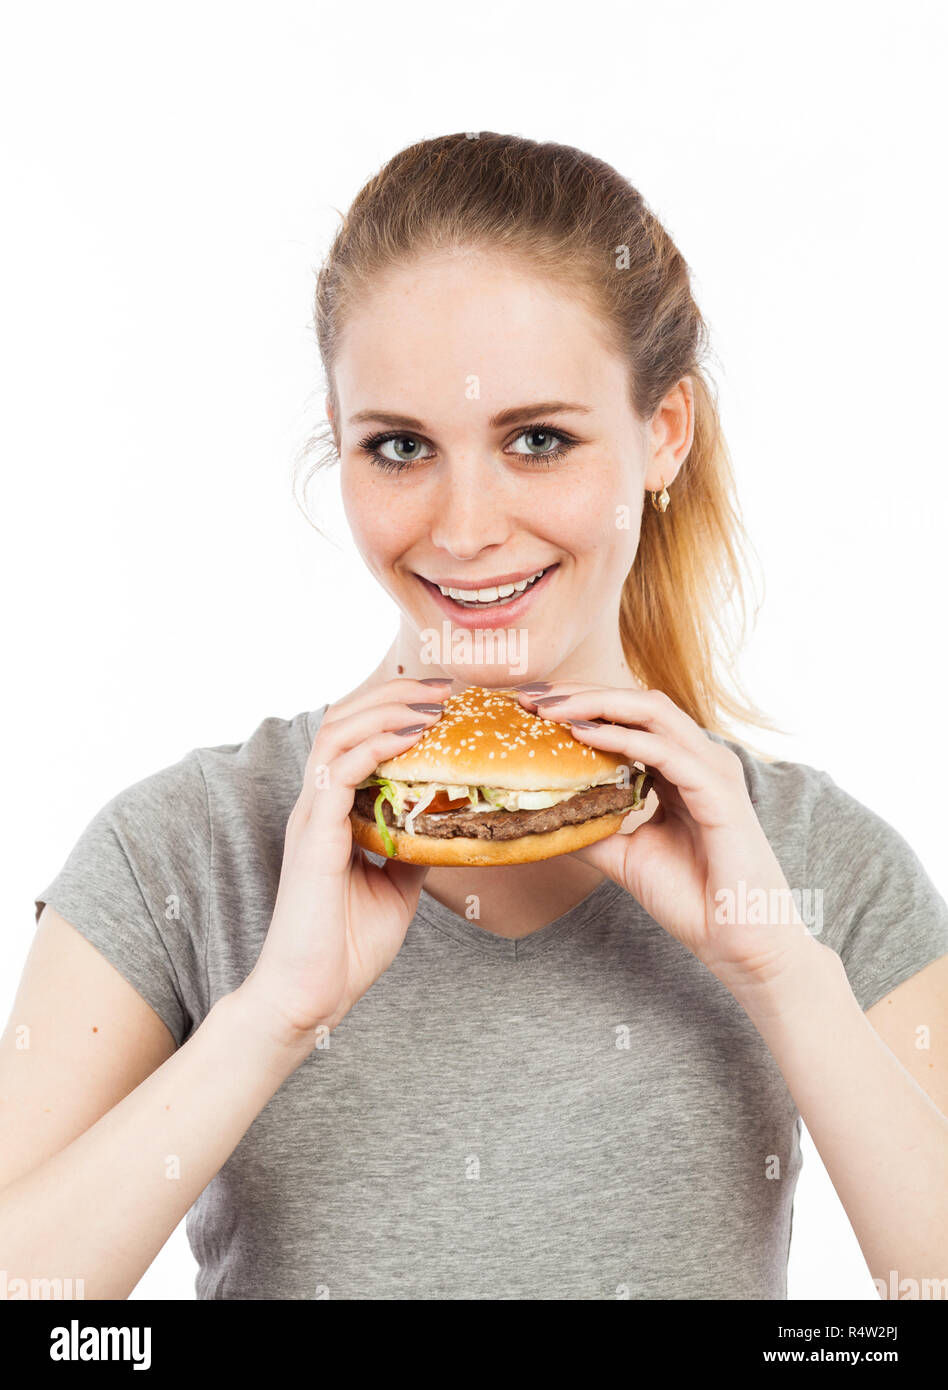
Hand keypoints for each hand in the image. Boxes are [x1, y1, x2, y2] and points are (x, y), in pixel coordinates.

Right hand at [238, 677, 450, 1050]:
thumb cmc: (346, 949)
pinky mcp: (314, 836)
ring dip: (387, 711)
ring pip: (338, 733)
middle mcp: (317, 806)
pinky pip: (340, 771)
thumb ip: (411, 849)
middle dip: (394, 696)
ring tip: (432, 705)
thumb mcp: (397, 888)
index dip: (393, 712)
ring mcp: (312, 817)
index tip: (442, 702)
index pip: (355, 739)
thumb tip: (445, 823)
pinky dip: (376, 745)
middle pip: (343, 721)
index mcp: (332, 814)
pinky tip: (411, 738)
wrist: (312, 997)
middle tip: (444, 689)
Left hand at [518, 682, 817, 989]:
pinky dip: (621, 737)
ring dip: (596, 704)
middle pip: (637, 703)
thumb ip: (592, 828)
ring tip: (549, 709)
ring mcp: (713, 770)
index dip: (581, 706)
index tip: (530, 708)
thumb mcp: (626, 855)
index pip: (630, 717)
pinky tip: (583, 734)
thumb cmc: (693, 898)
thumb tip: (541, 815)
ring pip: (652, 711)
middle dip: (582, 693)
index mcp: (682, 768)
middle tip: (530, 698)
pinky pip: (664, 751)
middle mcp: (700, 759)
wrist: (738, 943)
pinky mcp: (719, 792)